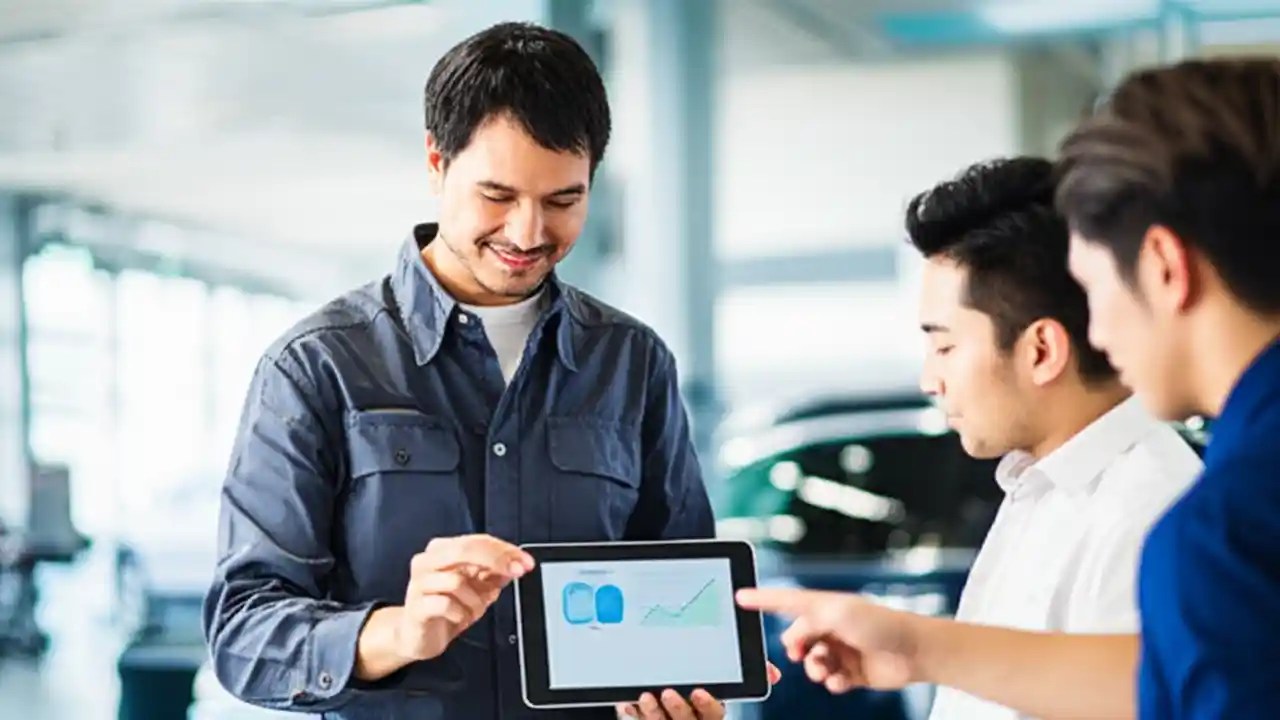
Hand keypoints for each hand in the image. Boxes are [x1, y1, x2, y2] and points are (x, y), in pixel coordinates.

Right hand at [395, 534, 534, 661]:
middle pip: (465, 550)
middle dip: (495, 560)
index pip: (478, 541)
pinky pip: (445, 605)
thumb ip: (495, 574)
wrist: (417, 636)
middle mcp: (428, 561)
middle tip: (515, 572)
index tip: (525, 562)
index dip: (505, 550)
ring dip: (475, 600)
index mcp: (443, 550)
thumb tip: (516, 564)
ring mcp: (418, 583)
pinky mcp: (415, 607)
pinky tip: (459, 618)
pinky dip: (460, 614)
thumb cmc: (446, 607)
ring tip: (473, 611)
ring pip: (457, 581)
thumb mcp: (477, 589)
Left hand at [615, 663, 781, 718]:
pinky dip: (632, 713)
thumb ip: (748, 670)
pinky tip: (627, 702)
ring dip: (653, 713)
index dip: (707, 705)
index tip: (699, 691)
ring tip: (645, 696)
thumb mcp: (723, 672)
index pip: (713, 714)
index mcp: (709, 711)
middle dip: (678, 709)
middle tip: (667, 692)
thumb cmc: (698, 679)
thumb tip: (773, 675)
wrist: (664, 686)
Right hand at [736, 588, 918, 692]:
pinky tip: (843, 681)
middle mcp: (830, 626)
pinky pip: (830, 680)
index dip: (762, 599)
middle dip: (795, 648)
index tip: (740, 597)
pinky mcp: (852, 671)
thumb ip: (807, 622)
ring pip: (811, 663)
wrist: (914, 651)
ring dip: (814, 668)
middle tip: (799, 654)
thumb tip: (792, 640)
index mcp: (825, 606)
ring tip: (827, 670)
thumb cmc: (879, 625)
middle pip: (796, 638)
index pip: (786, 600)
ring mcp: (841, 649)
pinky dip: (833, 682)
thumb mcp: (836, 613)